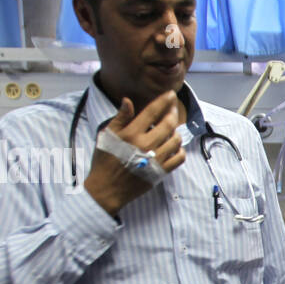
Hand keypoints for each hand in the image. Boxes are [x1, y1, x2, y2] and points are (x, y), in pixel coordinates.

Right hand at [84, 91, 186, 215]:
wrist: (106, 188)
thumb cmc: (104, 161)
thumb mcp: (106, 136)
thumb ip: (120, 118)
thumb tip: (128, 101)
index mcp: (131, 134)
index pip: (152, 112)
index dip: (163, 101)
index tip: (171, 94)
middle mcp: (146, 145)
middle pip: (168, 124)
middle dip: (174, 112)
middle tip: (174, 108)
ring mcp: (155, 159)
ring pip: (176, 141)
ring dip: (176, 132)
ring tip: (172, 129)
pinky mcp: (161, 172)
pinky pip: (179, 158)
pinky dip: (180, 150)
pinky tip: (174, 147)